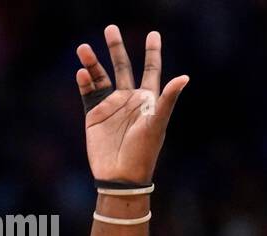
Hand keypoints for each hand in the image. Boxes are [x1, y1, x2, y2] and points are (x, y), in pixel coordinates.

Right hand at [76, 25, 188, 183]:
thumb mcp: (157, 123)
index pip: (151, 70)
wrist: (121, 176)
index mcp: (148, 100)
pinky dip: (84, 81)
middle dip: (116, 48)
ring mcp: (111, 106)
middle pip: (123, 67)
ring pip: (101, 76)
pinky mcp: (94, 115)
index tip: (153, 34)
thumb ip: (168, 99)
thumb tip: (185, 77)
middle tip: (111, 28)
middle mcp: (130, 100)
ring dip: (92, 62)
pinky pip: (88, 92)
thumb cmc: (144, 151)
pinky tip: (82, 73)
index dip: (153, 52)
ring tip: (83, 48)